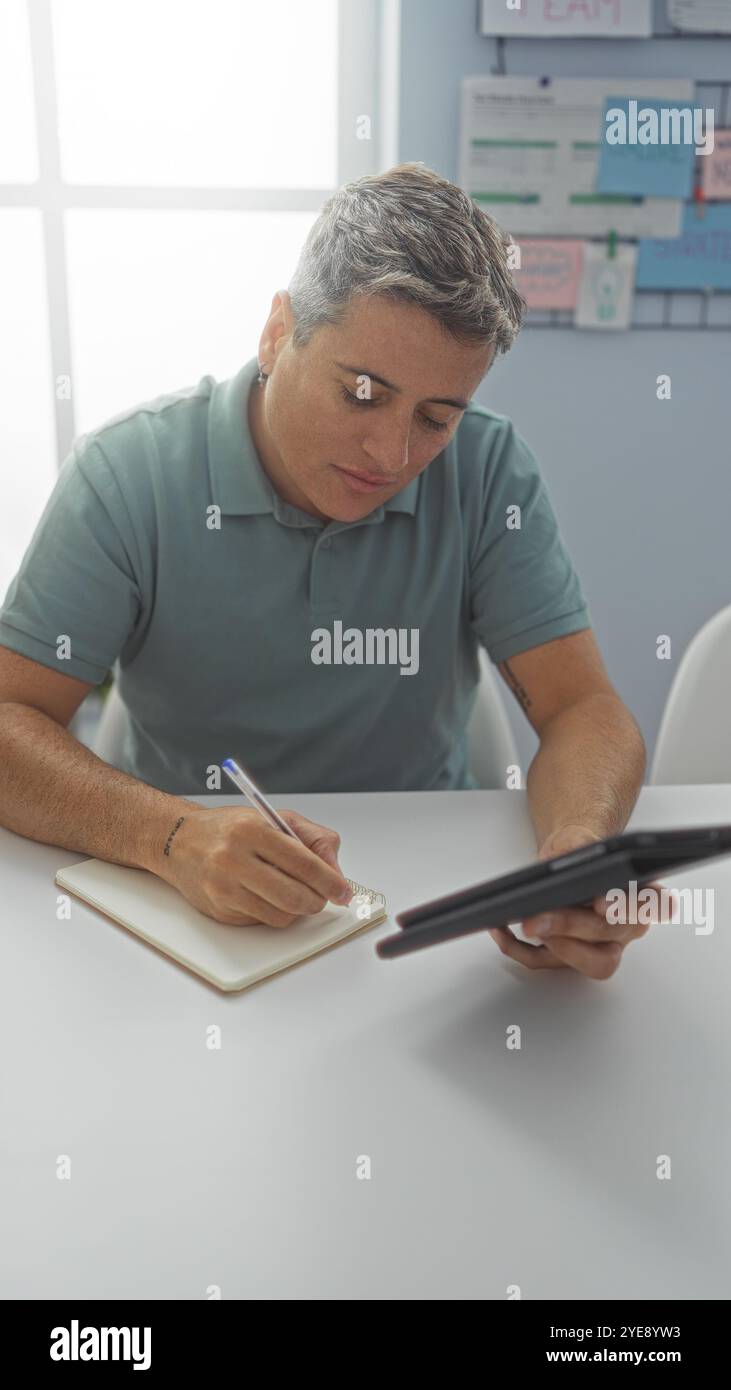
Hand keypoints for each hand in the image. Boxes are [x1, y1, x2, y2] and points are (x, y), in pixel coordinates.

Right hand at [157, 806, 351, 926]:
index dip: (330, 881)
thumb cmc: (230, 829)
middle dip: (318, 901)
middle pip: (294, 895)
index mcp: (252, 830)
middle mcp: (234, 859)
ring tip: (297, 895)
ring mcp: (224, 887)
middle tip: (324, 898)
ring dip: (298, 910)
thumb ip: (312, 839)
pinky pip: (262, 921)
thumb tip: (335, 872)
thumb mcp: (273, 818)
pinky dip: (275, 913)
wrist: (178, 841)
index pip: (303, 862)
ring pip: (281, 914)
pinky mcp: (219, 910)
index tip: (344, 891)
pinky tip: (268, 896)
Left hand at [487, 822, 672, 979]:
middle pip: (610, 932)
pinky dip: (522, 950)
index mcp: (642, 892)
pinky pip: (552, 964)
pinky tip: (503, 931)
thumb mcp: (577, 836)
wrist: (564, 860)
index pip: (654, 904)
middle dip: (571, 926)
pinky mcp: (573, 957)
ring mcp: (603, 946)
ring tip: (526, 926)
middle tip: (539, 919)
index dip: (631, 908)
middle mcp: (628, 925)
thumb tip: (568, 857)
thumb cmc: (578, 850)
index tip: (603, 904)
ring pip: (593, 962)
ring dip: (555, 947)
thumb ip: (577, 843)